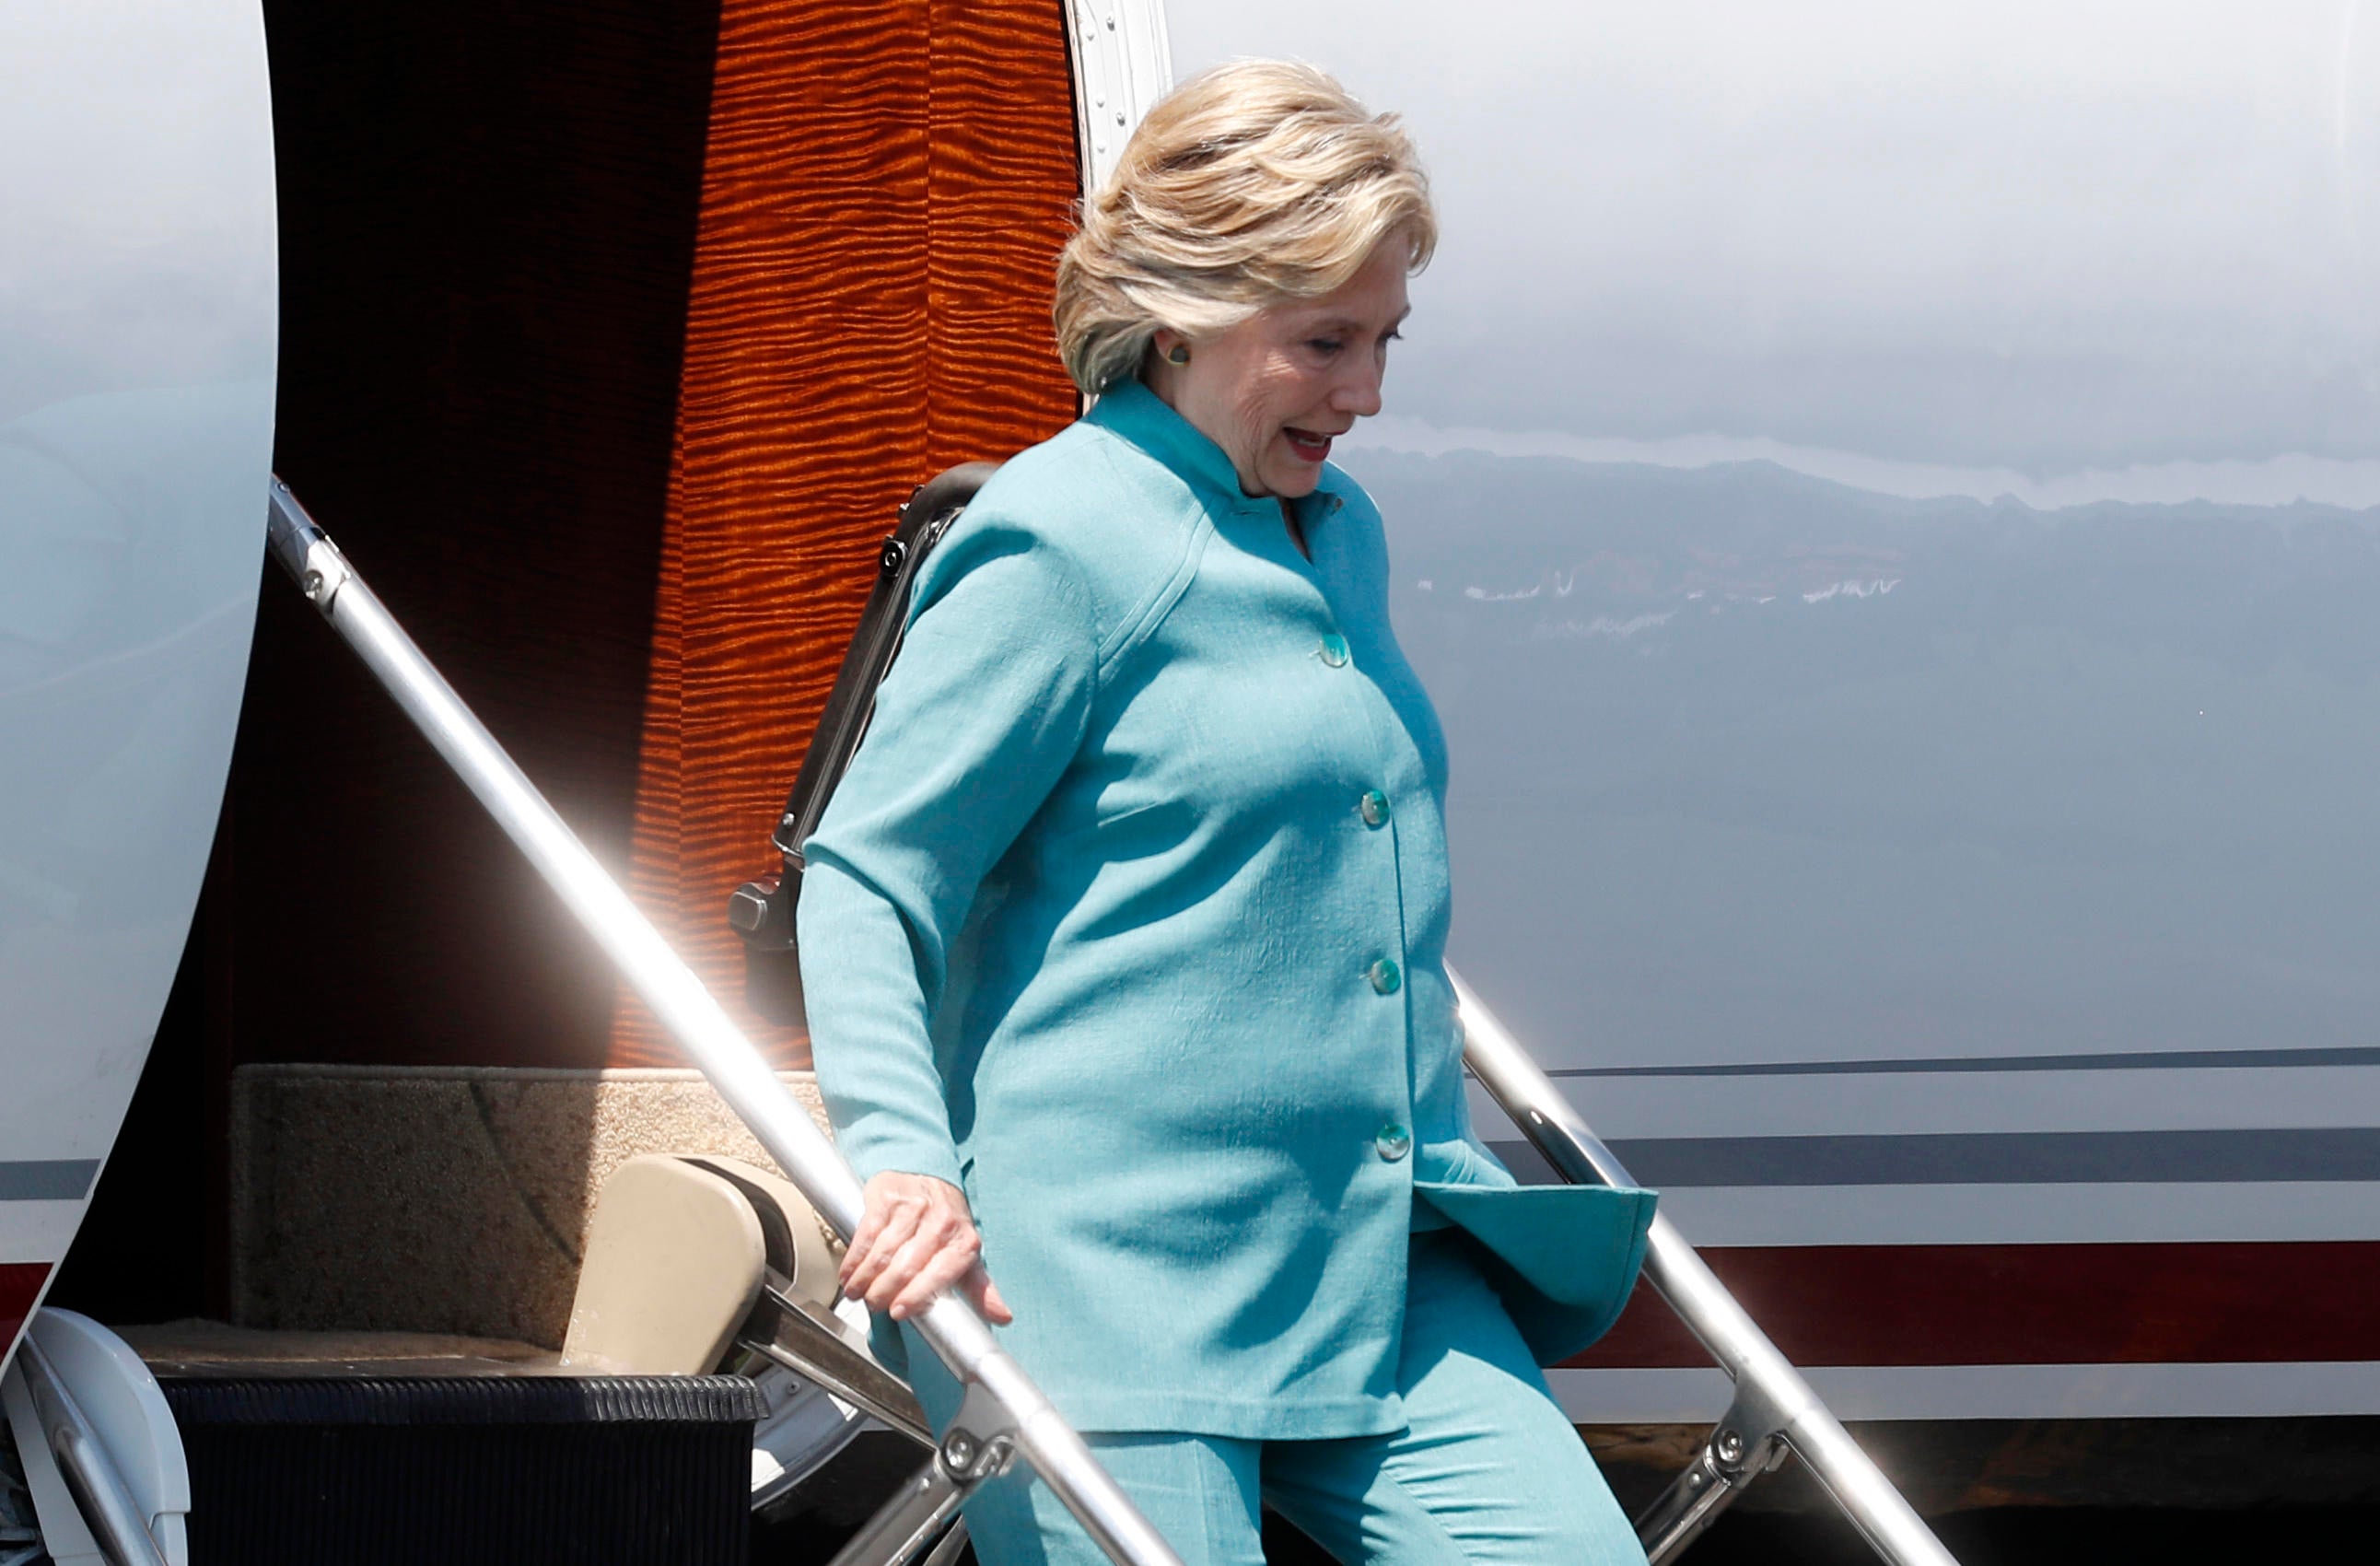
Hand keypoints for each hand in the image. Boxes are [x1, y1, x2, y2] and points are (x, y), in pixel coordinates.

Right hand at [840, 1171, 1013, 1324]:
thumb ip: (981, 1288)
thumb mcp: (966, 1253)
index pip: (940, 1273)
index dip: (917, 1295)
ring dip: (866, 1278)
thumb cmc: (945, 1223)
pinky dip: (854, 1259)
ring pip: (884, 1253)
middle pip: (907, 1266)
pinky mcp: (887, 1199)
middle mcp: (941, 1222)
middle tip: (874, 1305)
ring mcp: (913, 1208)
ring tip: (857, 1293)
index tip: (898, 1312)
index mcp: (964, 1240)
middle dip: (885, 1291)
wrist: (927, 1175)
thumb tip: (1003, 1317)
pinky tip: (849, 1274)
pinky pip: (867, 1234)